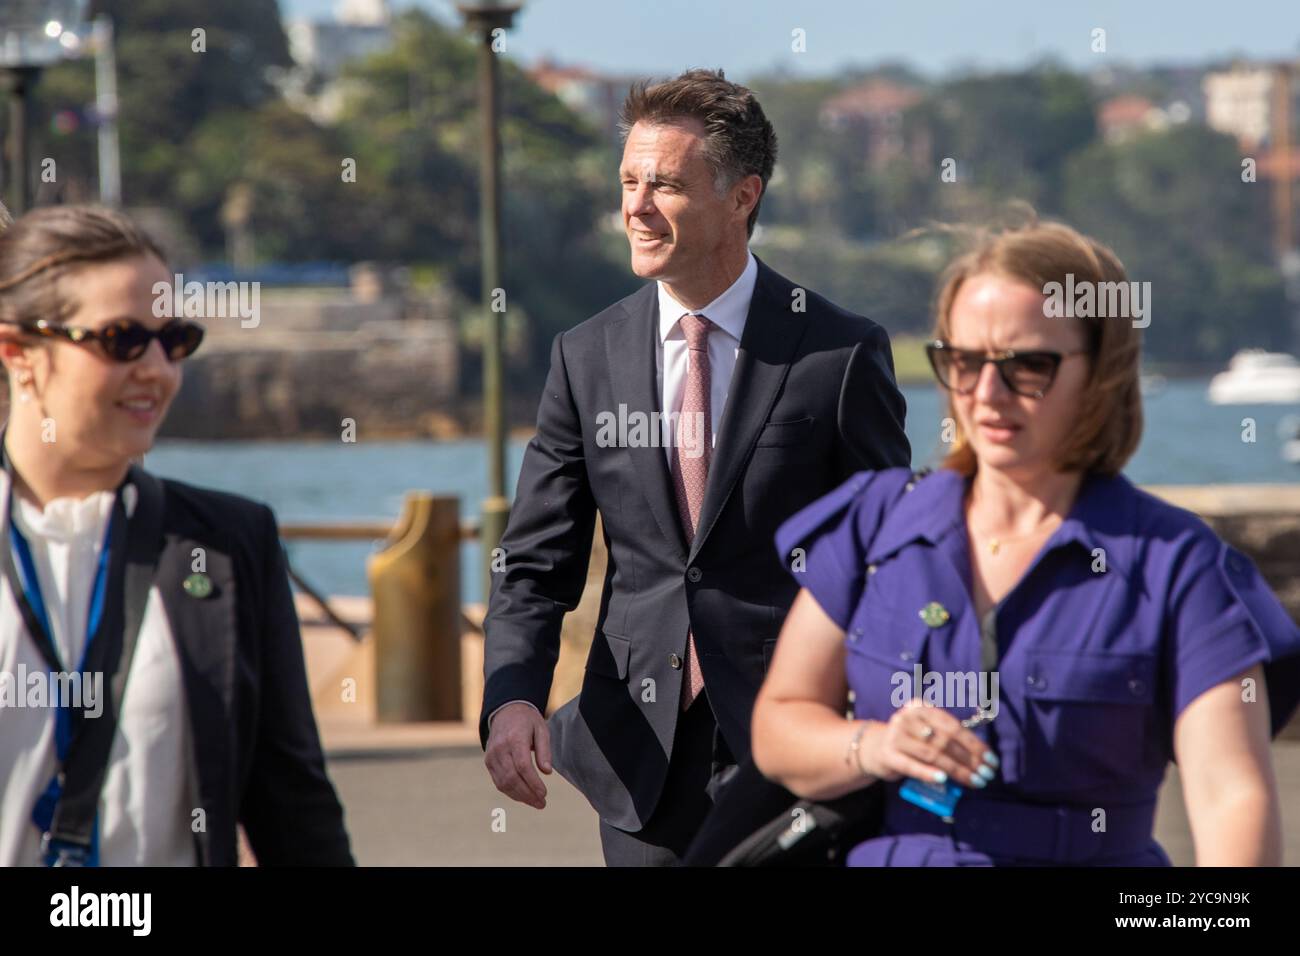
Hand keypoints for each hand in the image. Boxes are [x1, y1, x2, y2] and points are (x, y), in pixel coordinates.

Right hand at [484, 702, 552, 808]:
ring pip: (504, 783)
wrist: (505, 711)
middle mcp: (500, 748)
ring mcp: (492, 756)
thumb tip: (547, 772)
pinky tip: (523, 796)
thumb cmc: (527, 721)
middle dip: (528, 794)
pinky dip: (511, 792)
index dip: (533, 782)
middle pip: (512, 777)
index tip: (544, 793)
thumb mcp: (541, 729)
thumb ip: (544, 750)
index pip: (522, 766)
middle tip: (542, 803)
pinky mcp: (488, 762)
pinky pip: (498, 781)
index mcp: (514, 738)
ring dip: (520, 796)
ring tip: (535, 803)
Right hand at [858, 700, 997, 788]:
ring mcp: (896, 736)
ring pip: (932, 754)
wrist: (875, 748)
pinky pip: (911, 765)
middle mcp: (907, 718)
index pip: (953, 726)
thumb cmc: (910, 742)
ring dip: (957, 770)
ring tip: (975, 781)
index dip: (974, 744)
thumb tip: (981, 759)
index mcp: (921, 707)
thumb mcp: (926, 733)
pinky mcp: (888, 755)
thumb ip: (948, 740)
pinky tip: (943, 780)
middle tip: (987, 774)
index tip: (991, 760)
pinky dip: (928, 773)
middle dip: (970, 759)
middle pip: (945, 741)